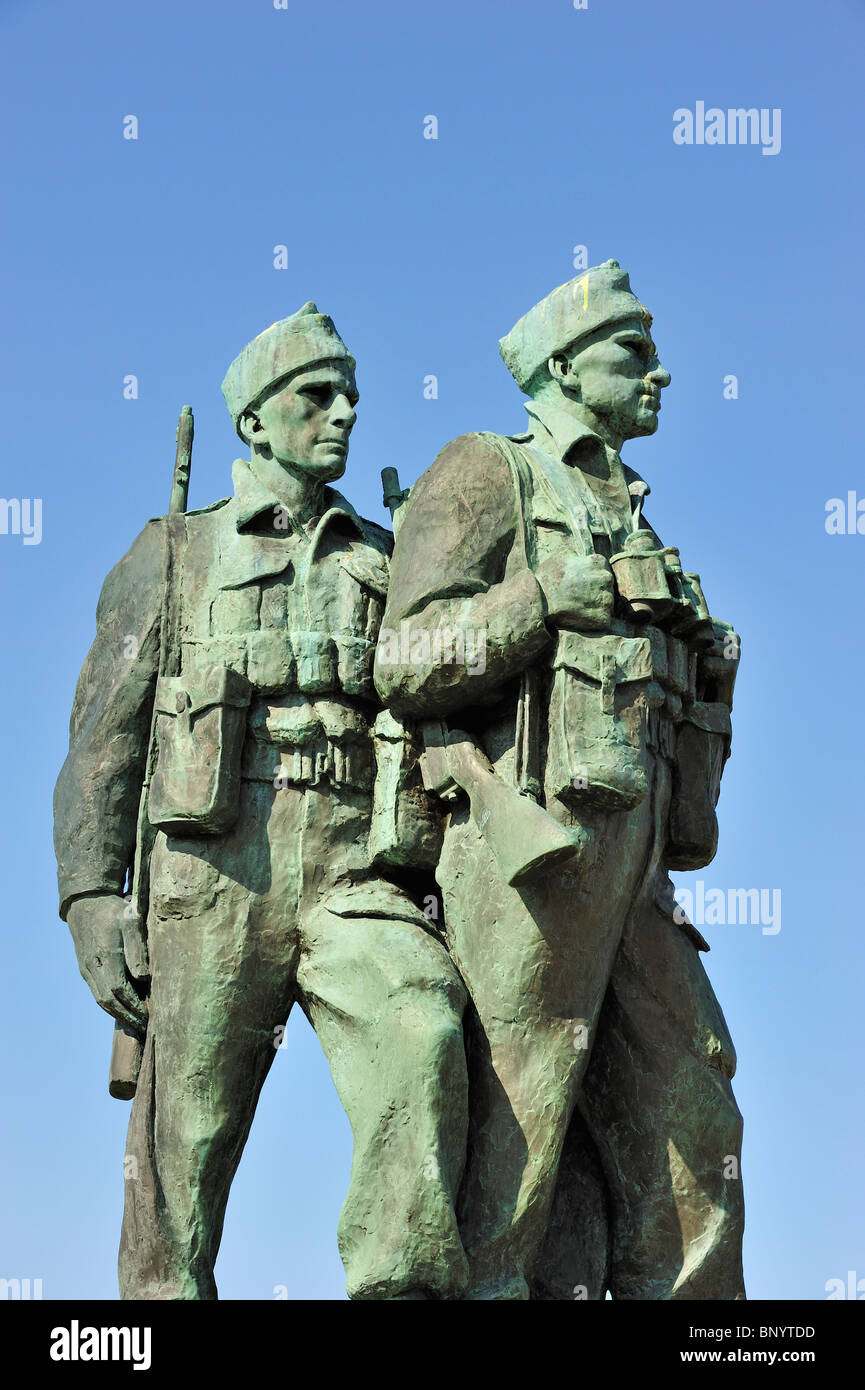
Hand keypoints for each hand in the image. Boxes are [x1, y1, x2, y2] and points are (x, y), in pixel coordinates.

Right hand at [66, 894, 147, 1034]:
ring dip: (118, 1014)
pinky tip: (123, 1009)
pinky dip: (110, 1004)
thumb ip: (138, 948)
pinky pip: (97, 992)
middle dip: (126, 1017)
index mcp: (105, 956)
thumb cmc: (113, 911)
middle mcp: (92, 967)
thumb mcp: (130, 921)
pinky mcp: (85, 969)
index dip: (133, 1007)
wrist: (85, 903)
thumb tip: (144, 978)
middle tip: (145, 1028)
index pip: (118, 991)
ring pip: (100, 1000)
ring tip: (136, 1024)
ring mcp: (86, 970)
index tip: (149, 1017)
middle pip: (108, 1001)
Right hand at [536, 551, 613, 630]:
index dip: (591, 579)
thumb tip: (578, 555)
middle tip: (579, 598)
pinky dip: (595, 621)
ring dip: (596, 608)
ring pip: (608, 604)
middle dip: (596, 593)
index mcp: (598, 562)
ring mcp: (606, 599)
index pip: (603, 571)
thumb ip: (576, 554)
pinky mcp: (603, 618)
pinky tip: (581, 618)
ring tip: (578, 608)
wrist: (540, 601)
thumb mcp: (560, 555)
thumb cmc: (547, 578)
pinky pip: (604, 620)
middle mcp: (605, 578)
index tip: (580, 584)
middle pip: (607, 587)